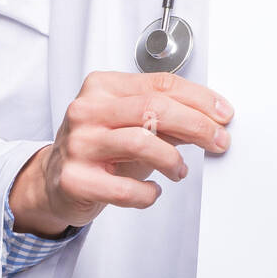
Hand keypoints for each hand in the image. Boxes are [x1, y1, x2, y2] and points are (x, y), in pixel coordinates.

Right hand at [9, 71, 233, 237]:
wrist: (53, 181)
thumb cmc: (99, 147)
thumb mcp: (131, 123)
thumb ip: (167, 117)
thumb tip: (211, 119)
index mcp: (102, 87)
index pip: (161, 84)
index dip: (200, 98)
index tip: (223, 113)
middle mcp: (87, 110)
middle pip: (154, 108)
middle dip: (197, 125)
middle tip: (218, 140)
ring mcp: (79, 144)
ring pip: (141, 142)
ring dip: (172, 159)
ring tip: (180, 170)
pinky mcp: (74, 179)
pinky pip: (124, 188)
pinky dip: (147, 193)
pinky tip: (153, 191)